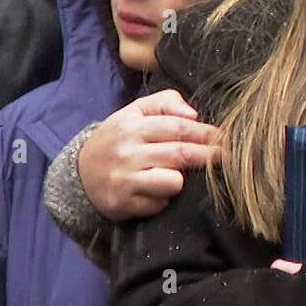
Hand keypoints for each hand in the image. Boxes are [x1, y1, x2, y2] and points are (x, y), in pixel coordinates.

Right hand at [77, 89, 219, 220]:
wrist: (80, 173)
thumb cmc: (119, 139)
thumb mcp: (135, 111)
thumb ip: (165, 102)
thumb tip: (194, 114)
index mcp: (132, 126)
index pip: (177, 127)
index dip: (206, 133)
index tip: (225, 137)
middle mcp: (127, 152)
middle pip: (181, 154)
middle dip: (209, 156)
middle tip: (226, 157)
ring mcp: (124, 179)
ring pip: (174, 181)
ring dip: (182, 179)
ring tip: (175, 175)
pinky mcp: (122, 203)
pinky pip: (160, 203)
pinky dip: (163, 199)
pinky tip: (154, 191)